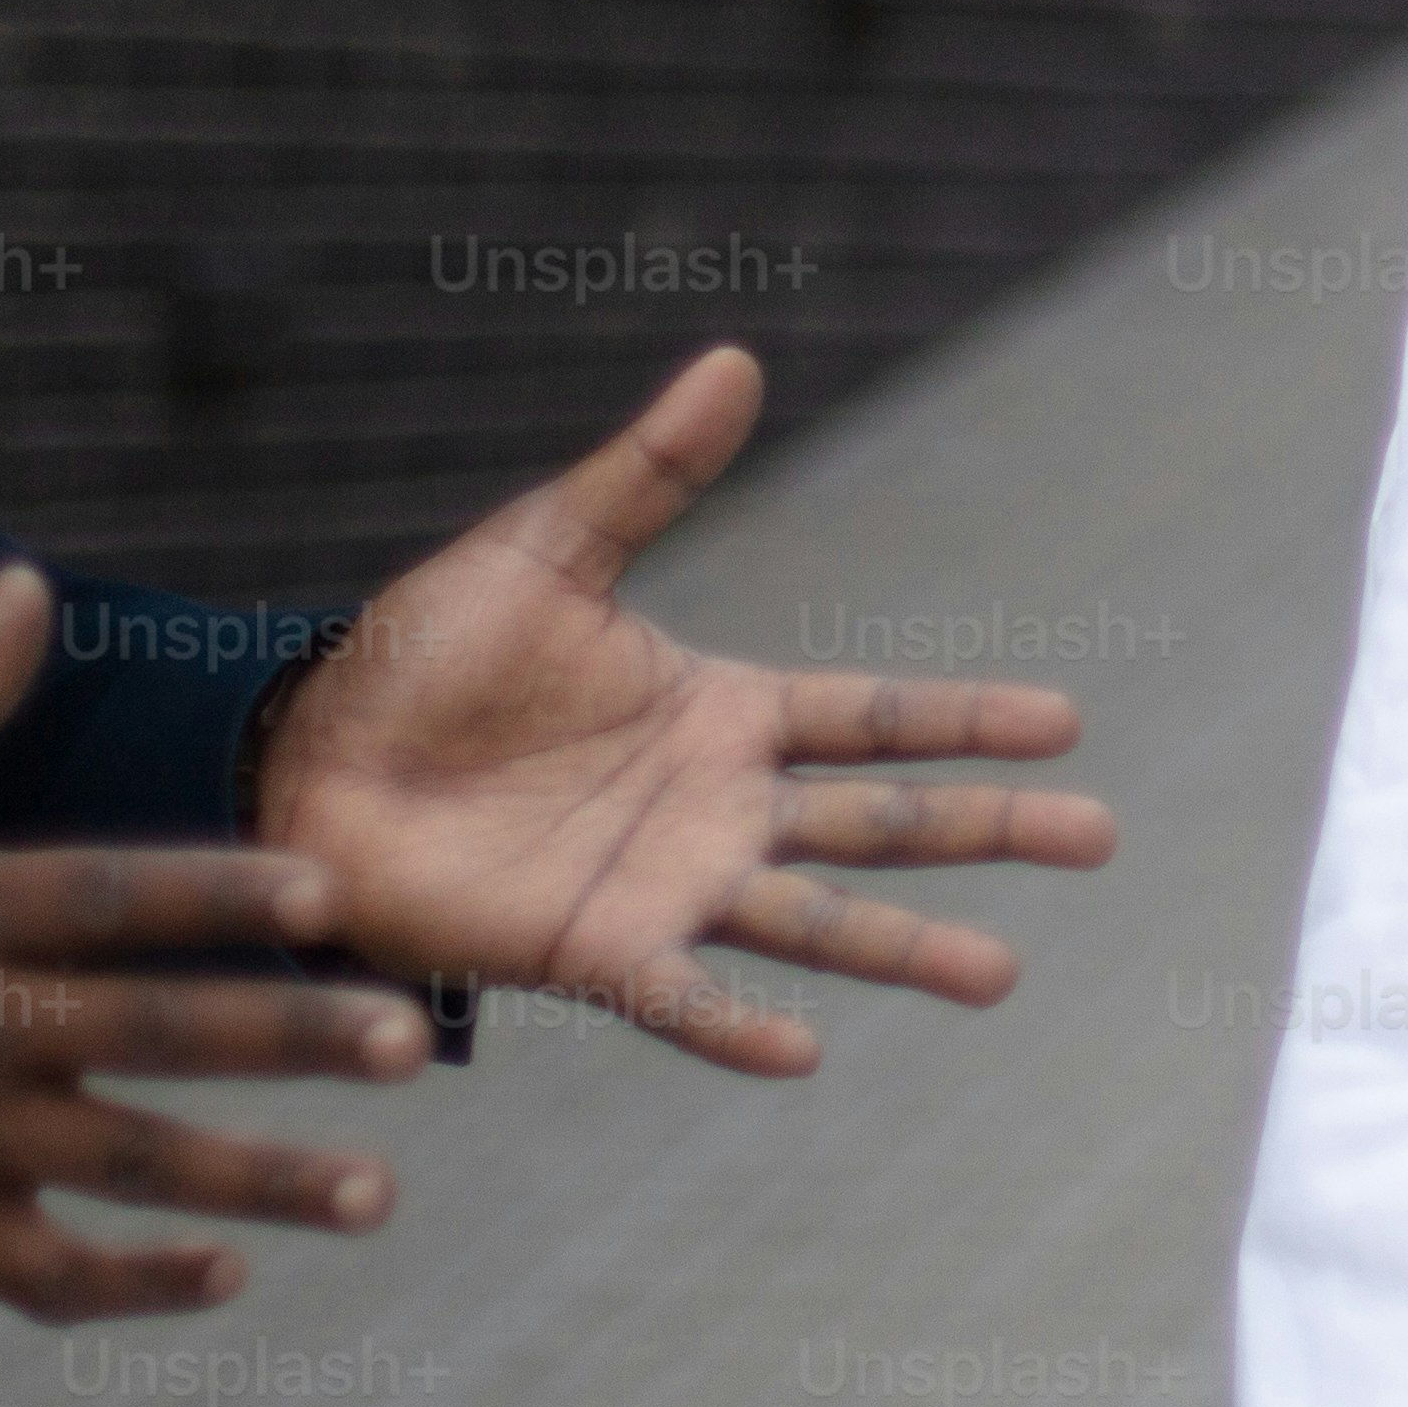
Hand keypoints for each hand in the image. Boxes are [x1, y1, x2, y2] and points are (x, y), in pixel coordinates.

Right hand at [0, 562, 426, 1317]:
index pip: (112, 897)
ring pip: (127, 1169)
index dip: (223, 894)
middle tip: (411, 1046)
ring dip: (257, 1184)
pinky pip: (38, 1270)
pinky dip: (130, 1284)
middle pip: (156, 1035)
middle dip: (291, 1042)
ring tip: (375, 1195)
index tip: (330, 898)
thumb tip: (24, 583)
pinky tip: (222, 1278)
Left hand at [250, 346, 1119, 1070]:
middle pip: (880, 819)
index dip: (968, 719)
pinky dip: (734, 1027)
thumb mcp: (548, 545)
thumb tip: (736, 357)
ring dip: (905, 946)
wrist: (309, 756)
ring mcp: (665, 886)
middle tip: (1098, 839)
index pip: (872, 715)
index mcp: (718, 710)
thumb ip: (651, 471)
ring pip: (813, 918)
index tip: (1069, 722)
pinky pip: (678, 994)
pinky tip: (798, 1049)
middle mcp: (715, 807)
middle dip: (989, 829)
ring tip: (999, 973)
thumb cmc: (423, 655)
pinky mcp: (591, 951)